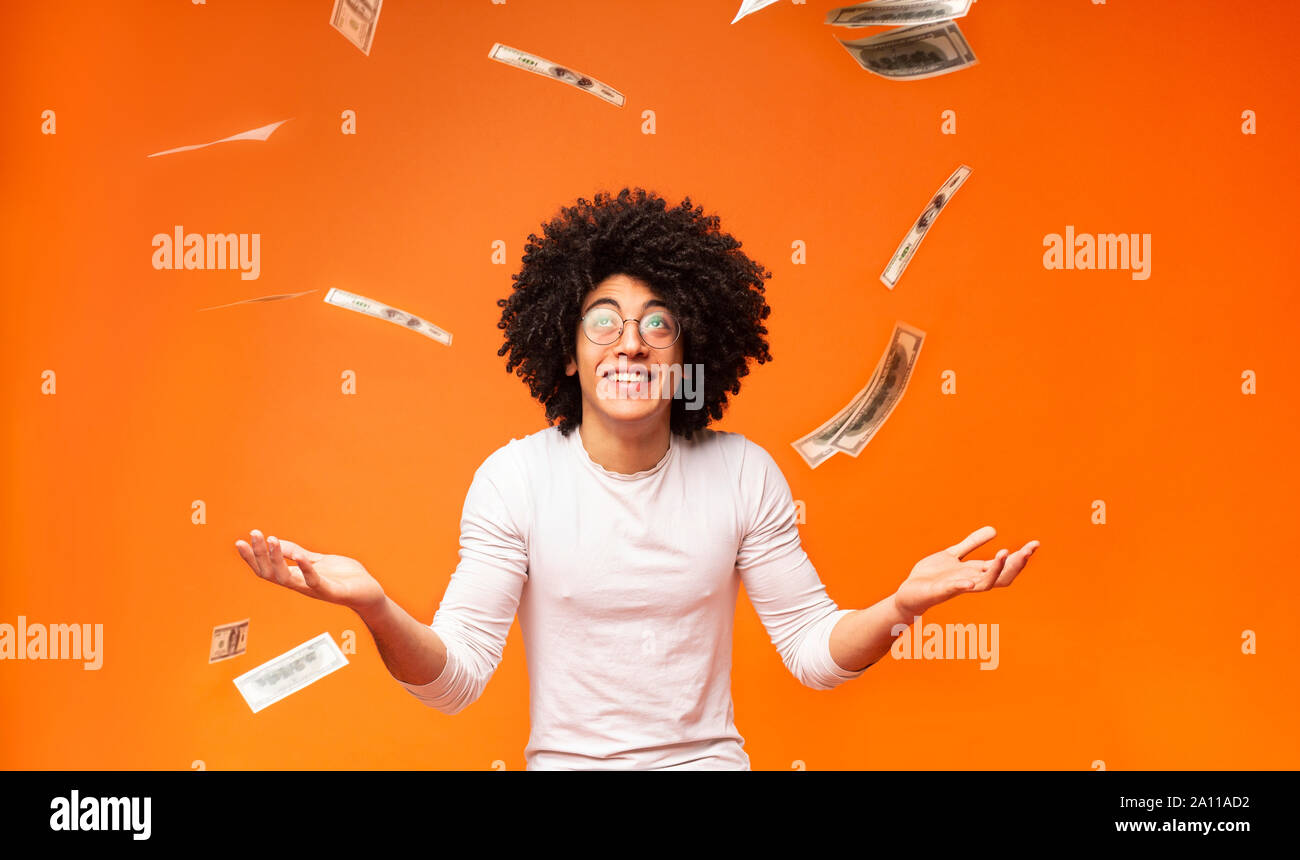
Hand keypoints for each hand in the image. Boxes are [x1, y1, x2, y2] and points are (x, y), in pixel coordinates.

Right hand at [234, 529, 385, 612]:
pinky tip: (301, 556)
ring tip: (271, 540)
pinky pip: (315, 582)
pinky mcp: (332, 591)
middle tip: (252, 535)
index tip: (239, 542)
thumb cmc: (344, 577)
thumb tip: (275, 543)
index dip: (252, 558)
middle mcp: (300, 585)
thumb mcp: (318, 560)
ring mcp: (314, 589)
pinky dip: (307, 569)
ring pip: (287, 578)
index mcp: (296, 577)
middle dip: (259, 555)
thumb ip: (297, 553)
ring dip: (277, 559)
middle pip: (270, 573)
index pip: (267, 569)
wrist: (369, 592)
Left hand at [892, 526, 1038, 617]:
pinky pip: (953, 589)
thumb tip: (994, 530)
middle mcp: (971, 581)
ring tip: (1005, 554)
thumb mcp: (954, 554)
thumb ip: (972, 543)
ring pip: (984, 583)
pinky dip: (962, 585)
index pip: (1004, 566)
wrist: (910, 592)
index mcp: (976, 572)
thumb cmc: (933, 576)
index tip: (1035, 545)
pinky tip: (970, 581)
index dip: (1020, 557)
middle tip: (1028, 550)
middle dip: (1016, 564)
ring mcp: (957, 587)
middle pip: (1001, 576)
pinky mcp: (940, 591)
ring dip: (996, 570)